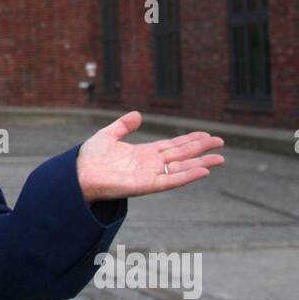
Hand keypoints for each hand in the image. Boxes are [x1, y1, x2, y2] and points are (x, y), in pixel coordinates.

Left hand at [76, 110, 224, 202]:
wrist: (77, 174)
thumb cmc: (89, 158)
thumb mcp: (108, 135)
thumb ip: (123, 125)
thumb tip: (137, 114)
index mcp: (143, 153)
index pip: (172, 146)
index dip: (189, 140)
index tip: (206, 134)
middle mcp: (150, 165)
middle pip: (182, 155)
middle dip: (201, 148)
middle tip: (221, 142)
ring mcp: (150, 175)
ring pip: (181, 168)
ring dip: (201, 163)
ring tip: (220, 159)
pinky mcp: (146, 185)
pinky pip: (170, 181)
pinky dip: (187, 176)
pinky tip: (202, 171)